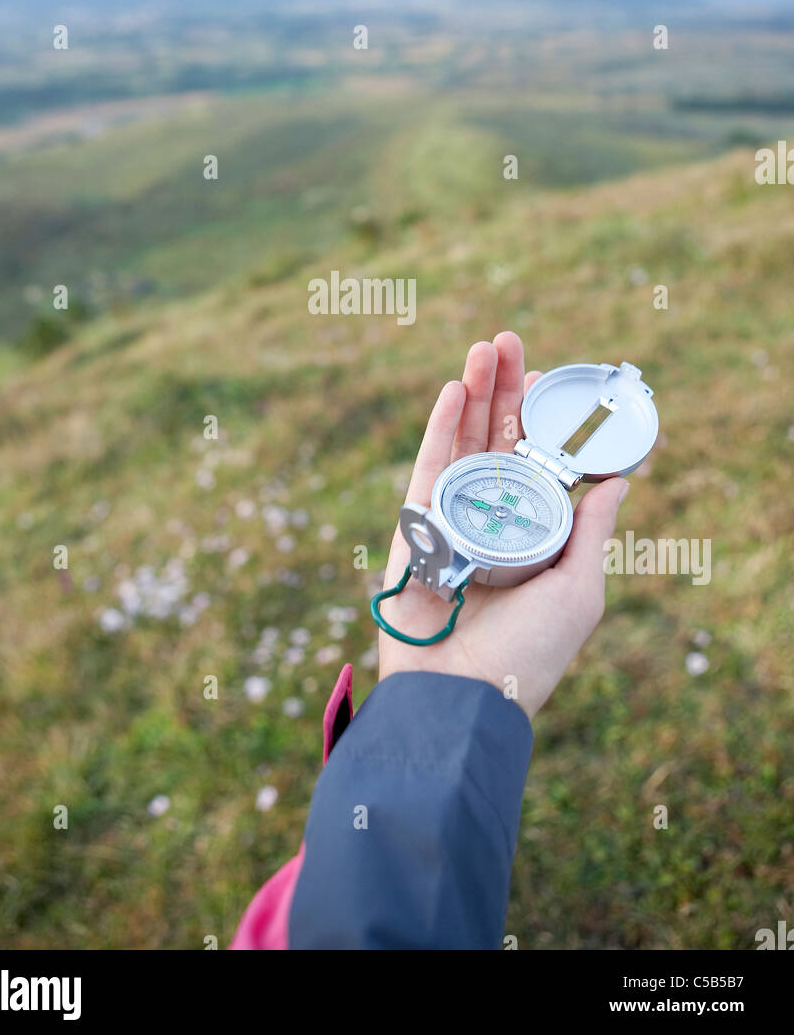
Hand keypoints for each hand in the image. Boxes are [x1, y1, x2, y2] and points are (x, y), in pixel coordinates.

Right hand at [378, 333, 628, 717]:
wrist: (462, 695)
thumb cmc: (529, 655)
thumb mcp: (579, 589)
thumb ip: (590, 531)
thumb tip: (618, 480)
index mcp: (530, 533)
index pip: (533, 460)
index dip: (540, 418)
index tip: (549, 378)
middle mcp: (489, 518)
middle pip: (495, 438)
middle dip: (504, 387)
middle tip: (509, 339)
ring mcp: (450, 517)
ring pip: (462, 440)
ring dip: (474, 391)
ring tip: (485, 346)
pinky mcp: (416, 524)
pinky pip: (428, 465)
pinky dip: (441, 425)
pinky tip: (455, 387)